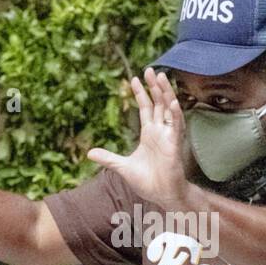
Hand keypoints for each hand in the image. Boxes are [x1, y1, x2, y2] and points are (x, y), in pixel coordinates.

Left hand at [88, 67, 188, 207]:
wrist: (162, 195)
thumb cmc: (147, 182)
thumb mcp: (122, 167)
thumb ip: (108, 158)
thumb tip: (89, 153)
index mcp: (149, 134)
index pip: (146, 108)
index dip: (141, 93)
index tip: (135, 78)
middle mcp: (160, 132)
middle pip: (158, 103)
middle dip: (154, 87)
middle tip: (150, 69)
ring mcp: (168, 137)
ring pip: (168, 109)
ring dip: (166, 93)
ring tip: (161, 77)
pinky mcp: (174, 144)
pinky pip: (176, 125)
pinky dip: (174, 113)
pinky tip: (171, 100)